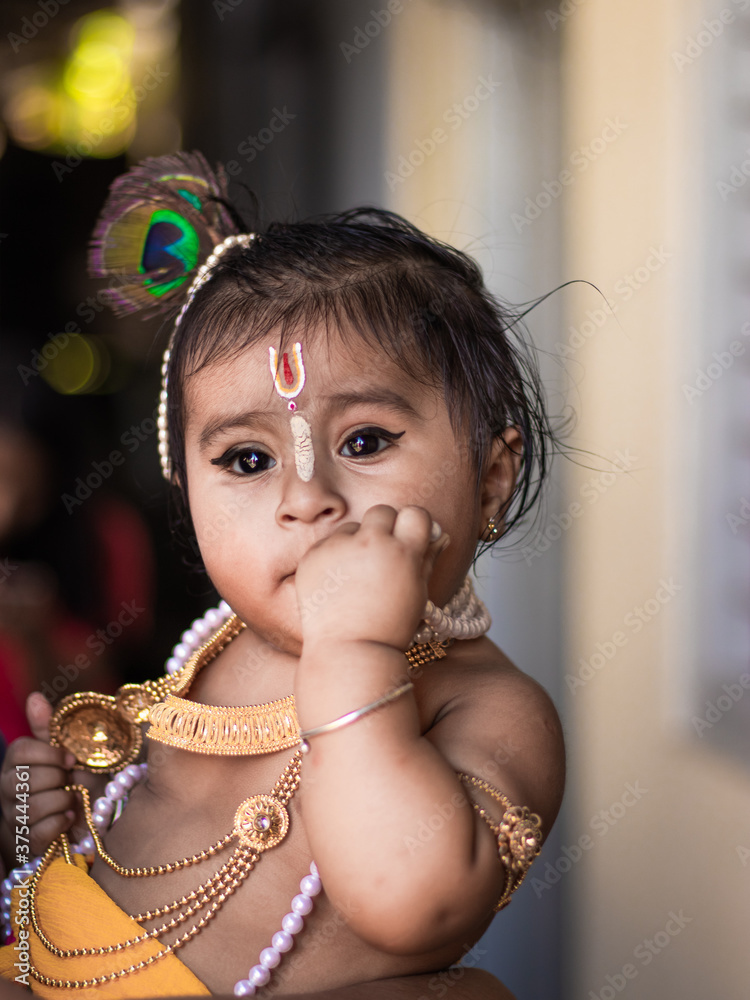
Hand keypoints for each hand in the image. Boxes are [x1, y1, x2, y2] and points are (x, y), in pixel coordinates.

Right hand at [0, 693, 81, 860]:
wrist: (90, 815)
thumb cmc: (75, 778)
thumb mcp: (66, 749)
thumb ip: (48, 726)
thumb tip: (34, 697)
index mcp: (15, 764)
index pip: (20, 751)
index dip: (49, 753)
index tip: (71, 758)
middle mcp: (8, 790)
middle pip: (26, 780)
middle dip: (58, 779)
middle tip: (71, 780)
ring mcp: (14, 818)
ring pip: (33, 806)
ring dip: (63, 801)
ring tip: (73, 798)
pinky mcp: (26, 843)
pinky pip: (40, 831)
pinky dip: (60, 822)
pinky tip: (69, 817)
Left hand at [294, 504, 448, 652]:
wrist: (350, 651)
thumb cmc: (390, 627)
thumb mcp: (419, 593)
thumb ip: (428, 558)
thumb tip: (439, 534)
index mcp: (403, 551)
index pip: (415, 513)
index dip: (414, 524)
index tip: (410, 536)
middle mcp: (371, 542)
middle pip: (382, 511)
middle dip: (385, 526)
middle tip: (381, 552)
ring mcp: (339, 548)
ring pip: (351, 527)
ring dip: (356, 541)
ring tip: (356, 575)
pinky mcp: (314, 555)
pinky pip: (327, 543)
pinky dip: (333, 557)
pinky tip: (338, 583)